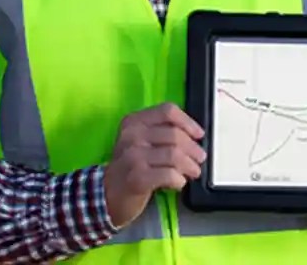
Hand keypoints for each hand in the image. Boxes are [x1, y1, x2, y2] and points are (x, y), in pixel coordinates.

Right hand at [103, 102, 206, 227]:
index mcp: (134, 121)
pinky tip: (178, 182)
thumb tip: (195, 136)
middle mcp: (131, 135)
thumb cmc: (130, 166)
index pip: (168, 111)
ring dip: (190, 165)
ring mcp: (133, 156)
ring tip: (194, 172)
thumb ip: (162, 133)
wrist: (106, 195)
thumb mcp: (140, 142)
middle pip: (175, 135)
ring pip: (175, 155)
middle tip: (200, 159)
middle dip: (193, 149)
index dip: (188, 122)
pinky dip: (179, 179)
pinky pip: (169, 174)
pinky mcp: (137, 178)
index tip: (199, 135)